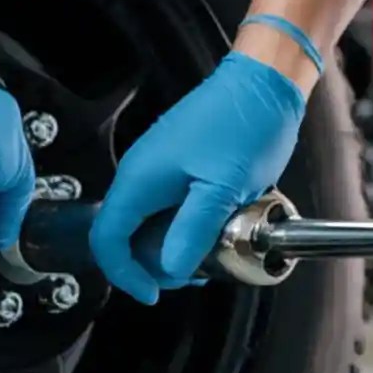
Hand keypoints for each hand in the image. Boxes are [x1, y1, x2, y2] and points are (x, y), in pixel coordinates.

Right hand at [90, 52, 305, 303]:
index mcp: (140, 180)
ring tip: (208, 253)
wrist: (264, 82)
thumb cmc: (245, 124)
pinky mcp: (176, 165)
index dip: (124, 274)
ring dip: (171, 246)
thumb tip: (169, 269)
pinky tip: (213, 229)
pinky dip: (183, 227)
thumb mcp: (223, 189)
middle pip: (125, 236)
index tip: (153, 291)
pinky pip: (166, 207)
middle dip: (152, 264)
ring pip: (147, 223)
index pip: (107, 239)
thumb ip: (193, 232)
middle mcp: (140, 173)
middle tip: (191, 273)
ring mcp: (157, 168)